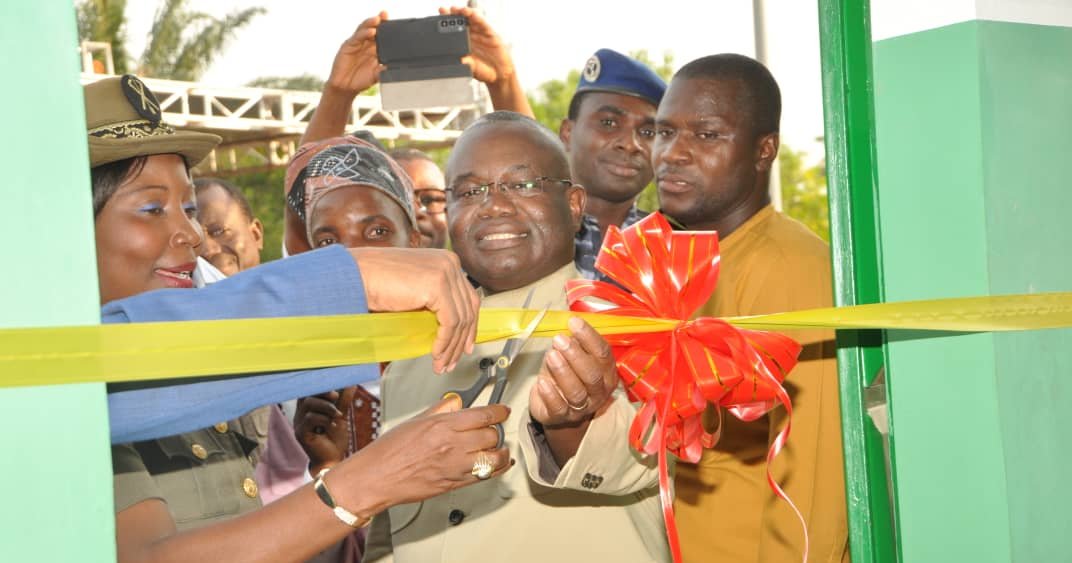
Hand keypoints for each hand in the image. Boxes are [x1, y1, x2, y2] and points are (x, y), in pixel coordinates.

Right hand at [295, 388, 355, 474]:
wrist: (333, 460)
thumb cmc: (335, 438)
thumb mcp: (341, 416)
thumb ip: (343, 400)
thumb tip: (350, 383)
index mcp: (307, 409)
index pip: (308, 391)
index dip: (318, 384)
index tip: (332, 382)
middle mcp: (300, 415)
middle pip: (306, 395)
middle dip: (323, 392)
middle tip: (336, 396)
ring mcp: (298, 424)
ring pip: (308, 404)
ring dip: (326, 407)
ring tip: (338, 415)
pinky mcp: (301, 434)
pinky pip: (310, 419)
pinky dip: (324, 419)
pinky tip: (333, 426)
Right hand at [325, 12, 386, 96]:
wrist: (346, 88)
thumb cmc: (361, 80)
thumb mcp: (376, 75)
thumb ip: (384, 70)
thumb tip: (393, 67)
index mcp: (374, 49)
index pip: (381, 35)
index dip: (386, 28)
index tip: (393, 23)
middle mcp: (365, 44)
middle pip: (372, 28)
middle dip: (379, 21)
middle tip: (385, 16)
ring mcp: (356, 44)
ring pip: (364, 30)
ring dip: (371, 24)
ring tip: (378, 20)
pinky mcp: (348, 46)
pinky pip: (356, 38)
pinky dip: (364, 34)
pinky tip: (371, 32)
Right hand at [340, 396, 512, 509]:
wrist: (376, 478)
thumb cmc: (389, 451)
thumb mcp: (415, 421)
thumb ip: (440, 410)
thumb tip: (456, 402)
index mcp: (442, 425)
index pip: (482, 415)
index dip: (499, 411)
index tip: (503, 410)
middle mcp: (451, 445)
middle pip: (491, 435)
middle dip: (496, 431)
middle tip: (494, 429)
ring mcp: (454, 466)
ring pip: (493, 457)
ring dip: (501, 452)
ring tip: (501, 448)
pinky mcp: (454, 484)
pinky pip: (485, 476)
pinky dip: (497, 469)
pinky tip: (500, 464)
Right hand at [349, 247, 478, 373]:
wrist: (357, 274)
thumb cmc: (378, 281)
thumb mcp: (416, 289)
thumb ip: (435, 300)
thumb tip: (450, 328)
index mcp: (448, 261)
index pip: (469, 298)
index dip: (469, 327)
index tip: (465, 346)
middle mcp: (451, 263)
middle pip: (468, 310)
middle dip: (461, 341)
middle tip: (452, 361)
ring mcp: (446, 272)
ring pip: (460, 319)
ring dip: (451, 347)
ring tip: (441, 364)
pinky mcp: (437, 285)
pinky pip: (449, 322)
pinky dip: (444, 343)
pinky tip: (435, 354)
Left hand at [439, 6, 514, 85]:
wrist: (499, 75)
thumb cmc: (483, 72)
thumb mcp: (472, 68)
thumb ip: (467, 63)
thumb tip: (461, 60)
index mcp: (462, 43)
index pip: (452, 29)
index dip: (446, 21)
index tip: (439, 15)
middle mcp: (471, 35)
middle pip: (461, 20)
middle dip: (453, 13)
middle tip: (445, 10)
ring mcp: (481, 34)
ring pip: (472, 19)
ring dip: (465, 12)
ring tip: (459, 10)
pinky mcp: (491, 34)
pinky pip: (484, 24)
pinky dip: (479, 18)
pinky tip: (473, 14)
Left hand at [529, 317, 617, 426]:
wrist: (553, 406)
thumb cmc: (564, 376)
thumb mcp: (571, 356)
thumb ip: (574, 342)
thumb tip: (570, 324)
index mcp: (606, 373)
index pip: (603, 353)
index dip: (589, 336)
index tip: (574, 322)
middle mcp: (598, 392)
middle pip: (592, 374)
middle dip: (575, 355)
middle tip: (560, 340)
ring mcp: (581, 407)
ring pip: (576, 391)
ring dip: (563, 371)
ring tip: (551, 356)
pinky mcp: (561, 417)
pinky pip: (558, 407)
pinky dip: (550, 394)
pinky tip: (542, 381)